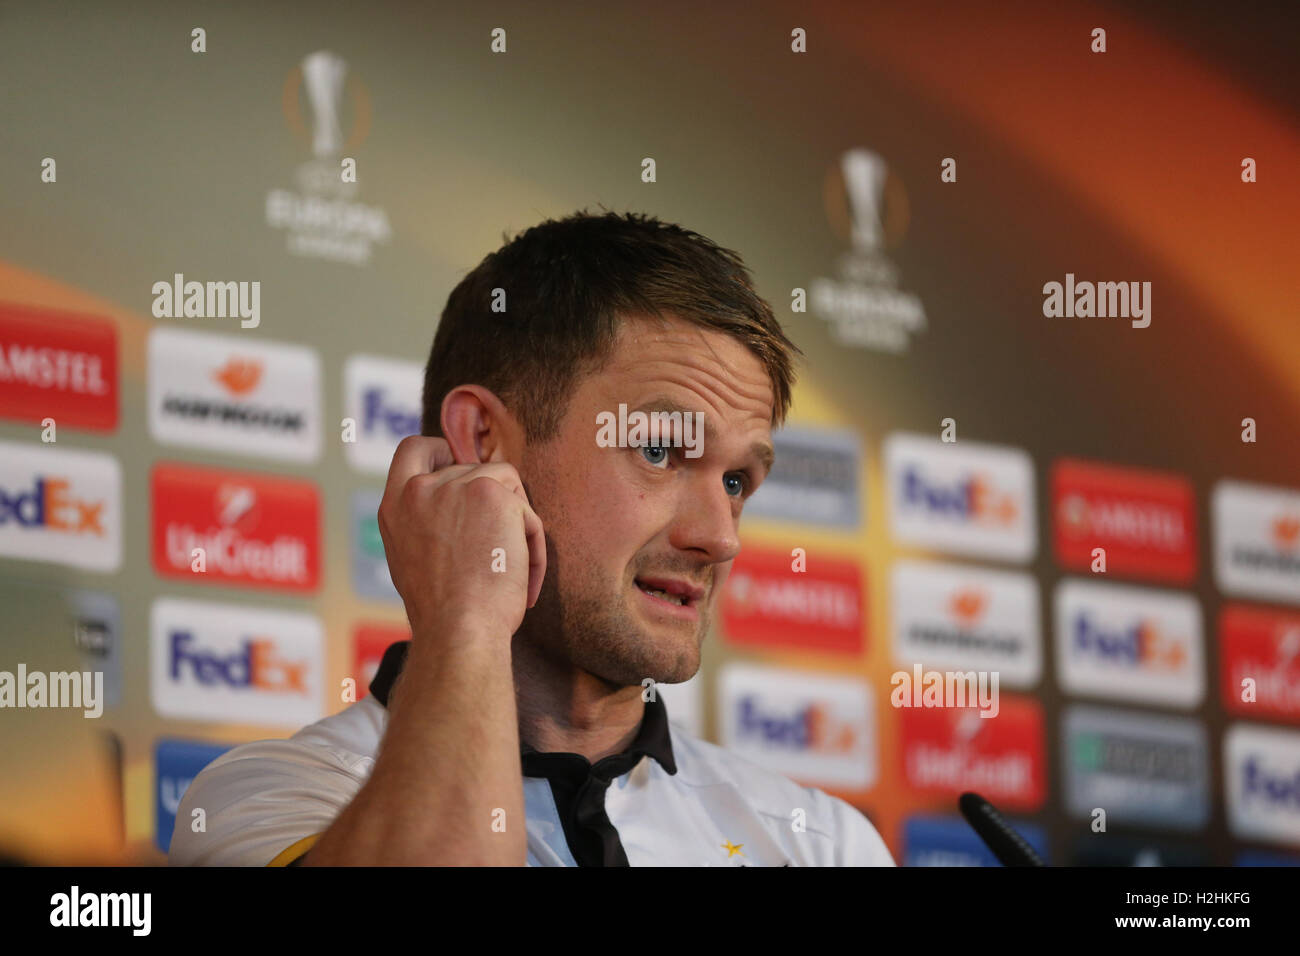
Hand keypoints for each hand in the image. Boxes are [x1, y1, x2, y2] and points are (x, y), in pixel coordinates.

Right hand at [378, 436, 546, 641]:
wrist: (459, 631)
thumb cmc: (444, 614)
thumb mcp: (413, 559)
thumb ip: (426, 523)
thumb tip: (457, 507)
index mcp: (394, 506)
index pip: (414, 450)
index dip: (442, 453)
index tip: (462, 472)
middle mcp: (419, 490)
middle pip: (472, 469)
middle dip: (493, 502)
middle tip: (496, 550)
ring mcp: (453, 486)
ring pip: (504, 483)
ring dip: (515, 522)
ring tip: (507, 568)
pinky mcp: (489, 492)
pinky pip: (525, 508)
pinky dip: (532, 540)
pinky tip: (522, 573)